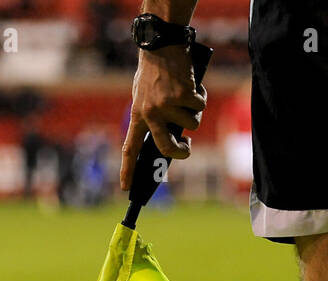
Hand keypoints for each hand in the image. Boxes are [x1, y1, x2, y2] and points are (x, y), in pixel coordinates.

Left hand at [120, 45, 206, 189]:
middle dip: (182, 152)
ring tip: (185, 94)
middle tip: (187, 148)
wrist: (161, 43)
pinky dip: (201, 96)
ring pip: (191, 125)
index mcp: (138, 115)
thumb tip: (170, 140)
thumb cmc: (154, 71)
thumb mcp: (145, 95)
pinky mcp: (183, 96)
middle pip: (167, 148)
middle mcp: (151, 113)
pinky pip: (199, 107)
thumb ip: (153, 117)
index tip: (126, 189)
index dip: (127, 170)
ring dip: (193, 112)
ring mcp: (167, 106)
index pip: (130, 148)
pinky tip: (192, 84)